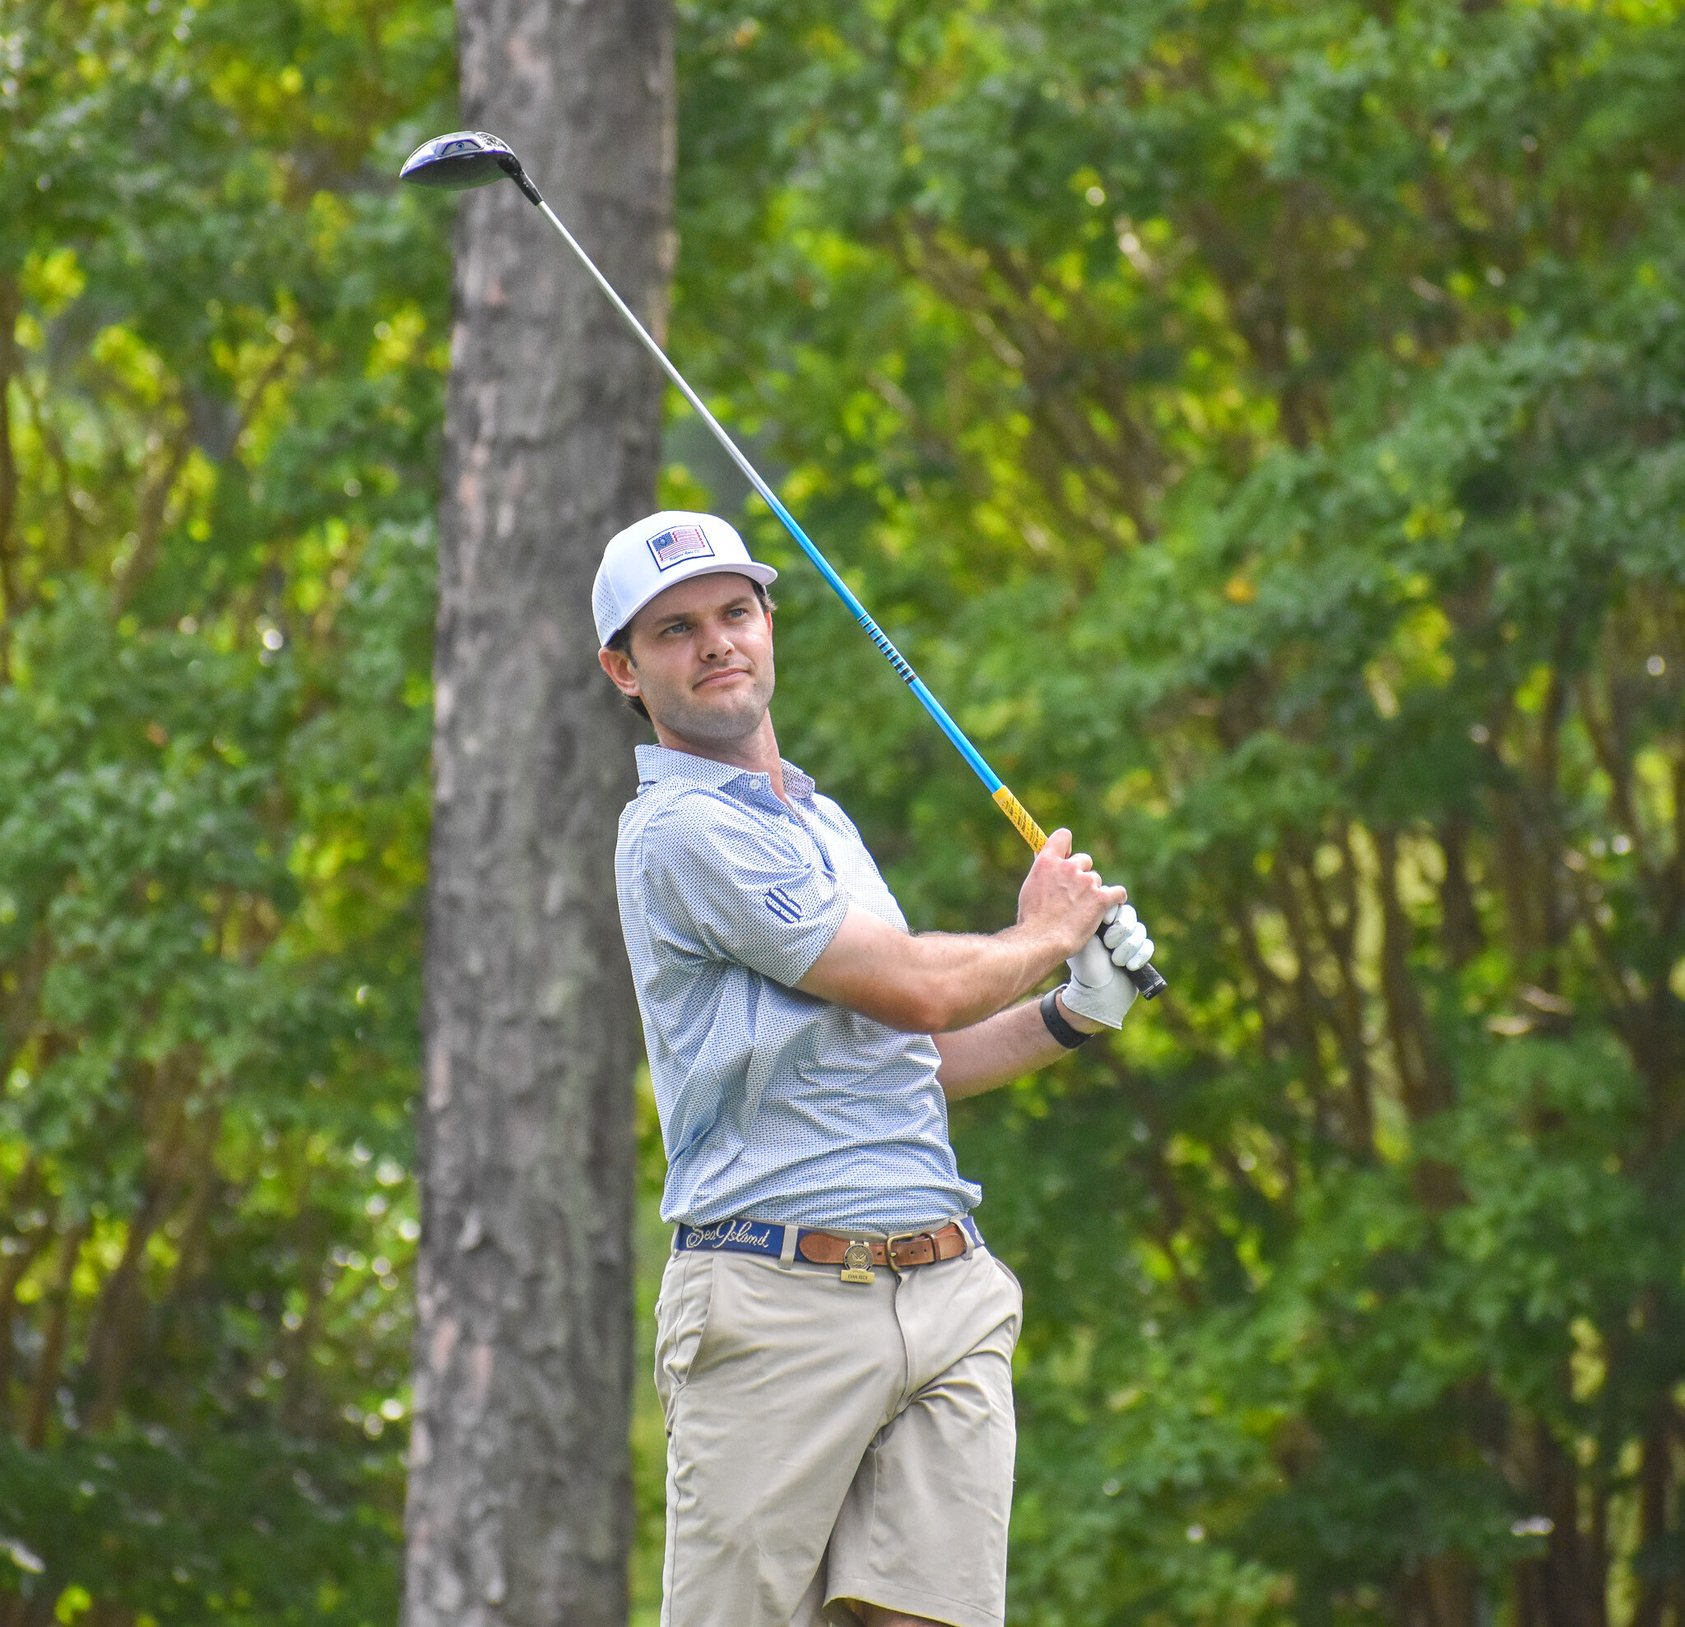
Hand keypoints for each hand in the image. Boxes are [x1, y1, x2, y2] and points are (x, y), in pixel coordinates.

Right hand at [1016, 829, 1127, 959]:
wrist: (1042, 940)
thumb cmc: (1032, 920)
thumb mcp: (1030, 889)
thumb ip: (1043, 874)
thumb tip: (1048, 866)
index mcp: (1048, 862)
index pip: (1063, 836)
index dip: (1067, 847)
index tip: (1067, 857)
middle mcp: (1068, 867)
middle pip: (1084, 860)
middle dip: (1081, 875)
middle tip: (1075, 894)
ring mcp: (1086, 881)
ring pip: (1096, 880)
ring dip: (1092, 892)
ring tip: (1082, 911)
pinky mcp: (1101, 898)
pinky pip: (1117, 892)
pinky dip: (1116, 898)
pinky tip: (1112, 905)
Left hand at [1060, 903, 1154, 1029]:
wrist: (1096, 996)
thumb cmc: (1086, 968)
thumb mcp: (1085, 941)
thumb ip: (1093, 919)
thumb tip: (1101, 902)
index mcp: (1098, 921)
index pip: (1113, 903)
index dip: (1114, 911)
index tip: (1106, 921)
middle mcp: (1114, 928)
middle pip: (1130, 915)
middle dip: (1121, 930)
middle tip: (1108, 945)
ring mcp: (1128, 941)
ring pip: (1140, 931)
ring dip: (1128, 947)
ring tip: (1116, 961)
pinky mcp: (1139, 954)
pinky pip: (1149, 946)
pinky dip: (1140, 956)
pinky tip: (1129, 966)